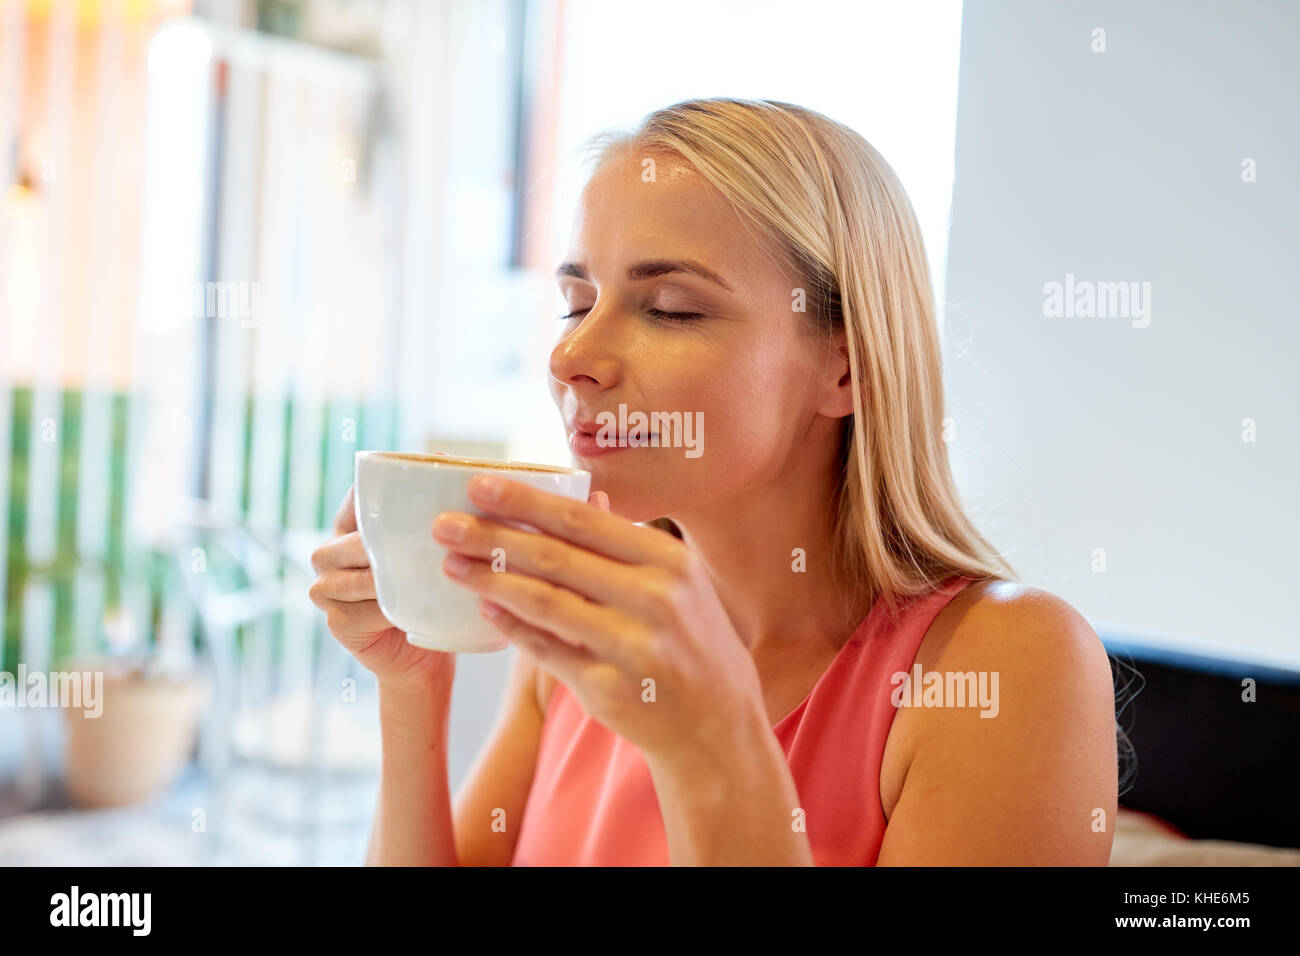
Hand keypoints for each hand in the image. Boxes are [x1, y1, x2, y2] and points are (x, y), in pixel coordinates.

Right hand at [310, 477, 454, 693]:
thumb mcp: (434, 550)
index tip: (422, 494)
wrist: (425, 657)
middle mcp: (329, 553)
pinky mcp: (336, 623)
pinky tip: (413, 607)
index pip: (357, 497)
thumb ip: (432, 511)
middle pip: (355, 539)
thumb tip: (444, 458)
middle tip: (435, 543)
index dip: (383, 494)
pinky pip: (362, 609)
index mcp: (349, 526)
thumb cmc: (433, 595)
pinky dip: (389, 609)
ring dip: (392, 577)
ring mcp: (326, 589)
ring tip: (428, 575)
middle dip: (392, 542)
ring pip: (358, 576)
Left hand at [431, 475, 766, 766]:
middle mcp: (654, 599)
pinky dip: (513, 627)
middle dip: (491, 537)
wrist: (719, 726)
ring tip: (452, 564)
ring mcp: (632, 647)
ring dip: (490, 581)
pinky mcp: (610, 689)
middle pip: (555, 558)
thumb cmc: (693, 642)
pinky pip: (548, 650)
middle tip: (444, 525)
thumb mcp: (679, 584)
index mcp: (668, 561)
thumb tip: (582, 493)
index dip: (525, 501)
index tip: (477, 486)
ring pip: (545, 603)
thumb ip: (627, 543)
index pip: (582, 520)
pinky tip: (485, 609)